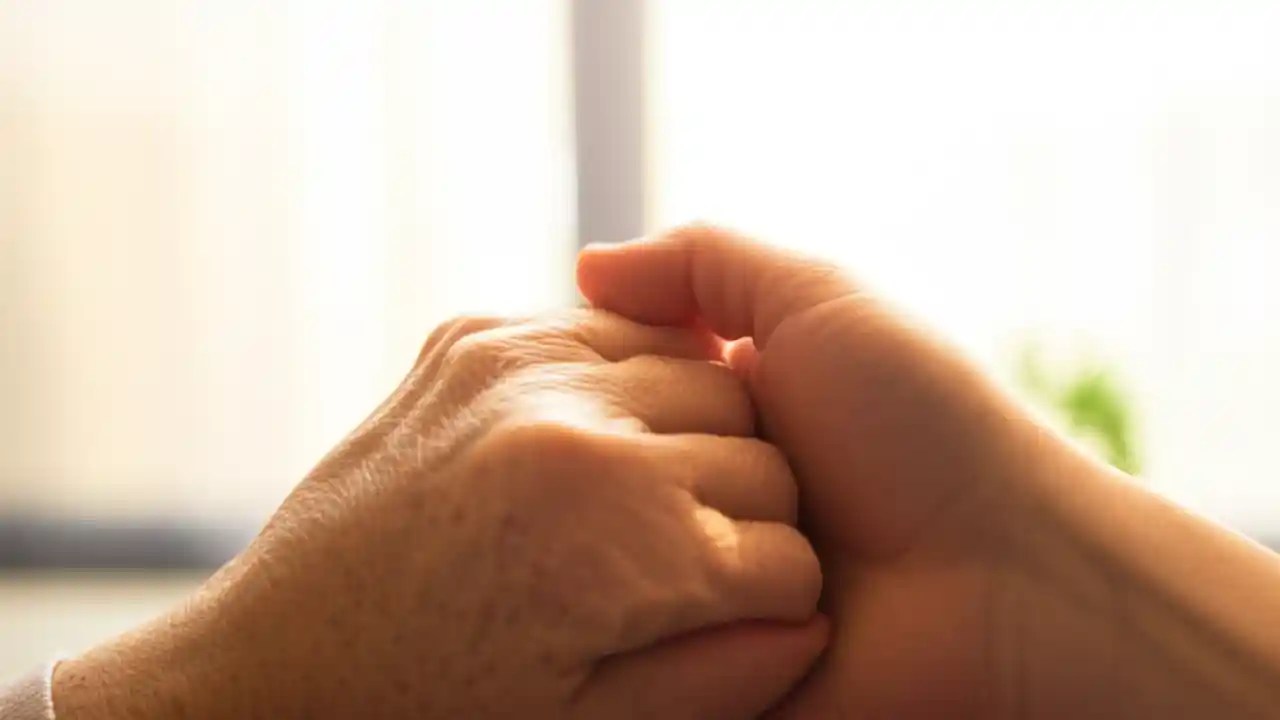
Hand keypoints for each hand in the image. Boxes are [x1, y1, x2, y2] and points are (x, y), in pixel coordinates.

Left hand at [52, 309, 824, 718]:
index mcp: (613, 533)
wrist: (272, 668)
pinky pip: (612, 331)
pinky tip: (615, 440)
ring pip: (701, 370)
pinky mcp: (473, 336)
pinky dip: (637, 381)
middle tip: (710, 562)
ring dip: (706, 436)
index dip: (782, 595)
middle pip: (759, 449)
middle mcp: (572, 422)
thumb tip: (805, 620)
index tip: (753, 616)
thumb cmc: (429, 713)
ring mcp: (515, 362)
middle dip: (756, 513)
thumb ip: (714, 677)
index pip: (784, 549)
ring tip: (667, 499)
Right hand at [579, 226, 1279, 717]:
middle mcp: (715, 491)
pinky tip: (661, 606)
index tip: (571, 376)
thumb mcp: (818, 301)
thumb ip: (706, 261)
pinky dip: (645, 624)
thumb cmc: (927, 432)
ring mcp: (711, 582)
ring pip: (610, 557)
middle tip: (623, 464)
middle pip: (605, 471)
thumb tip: (584, 266)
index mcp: (735, 411)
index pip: (616, 389)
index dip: (592, 381)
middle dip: (610, 463)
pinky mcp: (705, 665)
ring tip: (676, 540)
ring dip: (637, 544)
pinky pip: (633, 648)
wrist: (1009, 591)